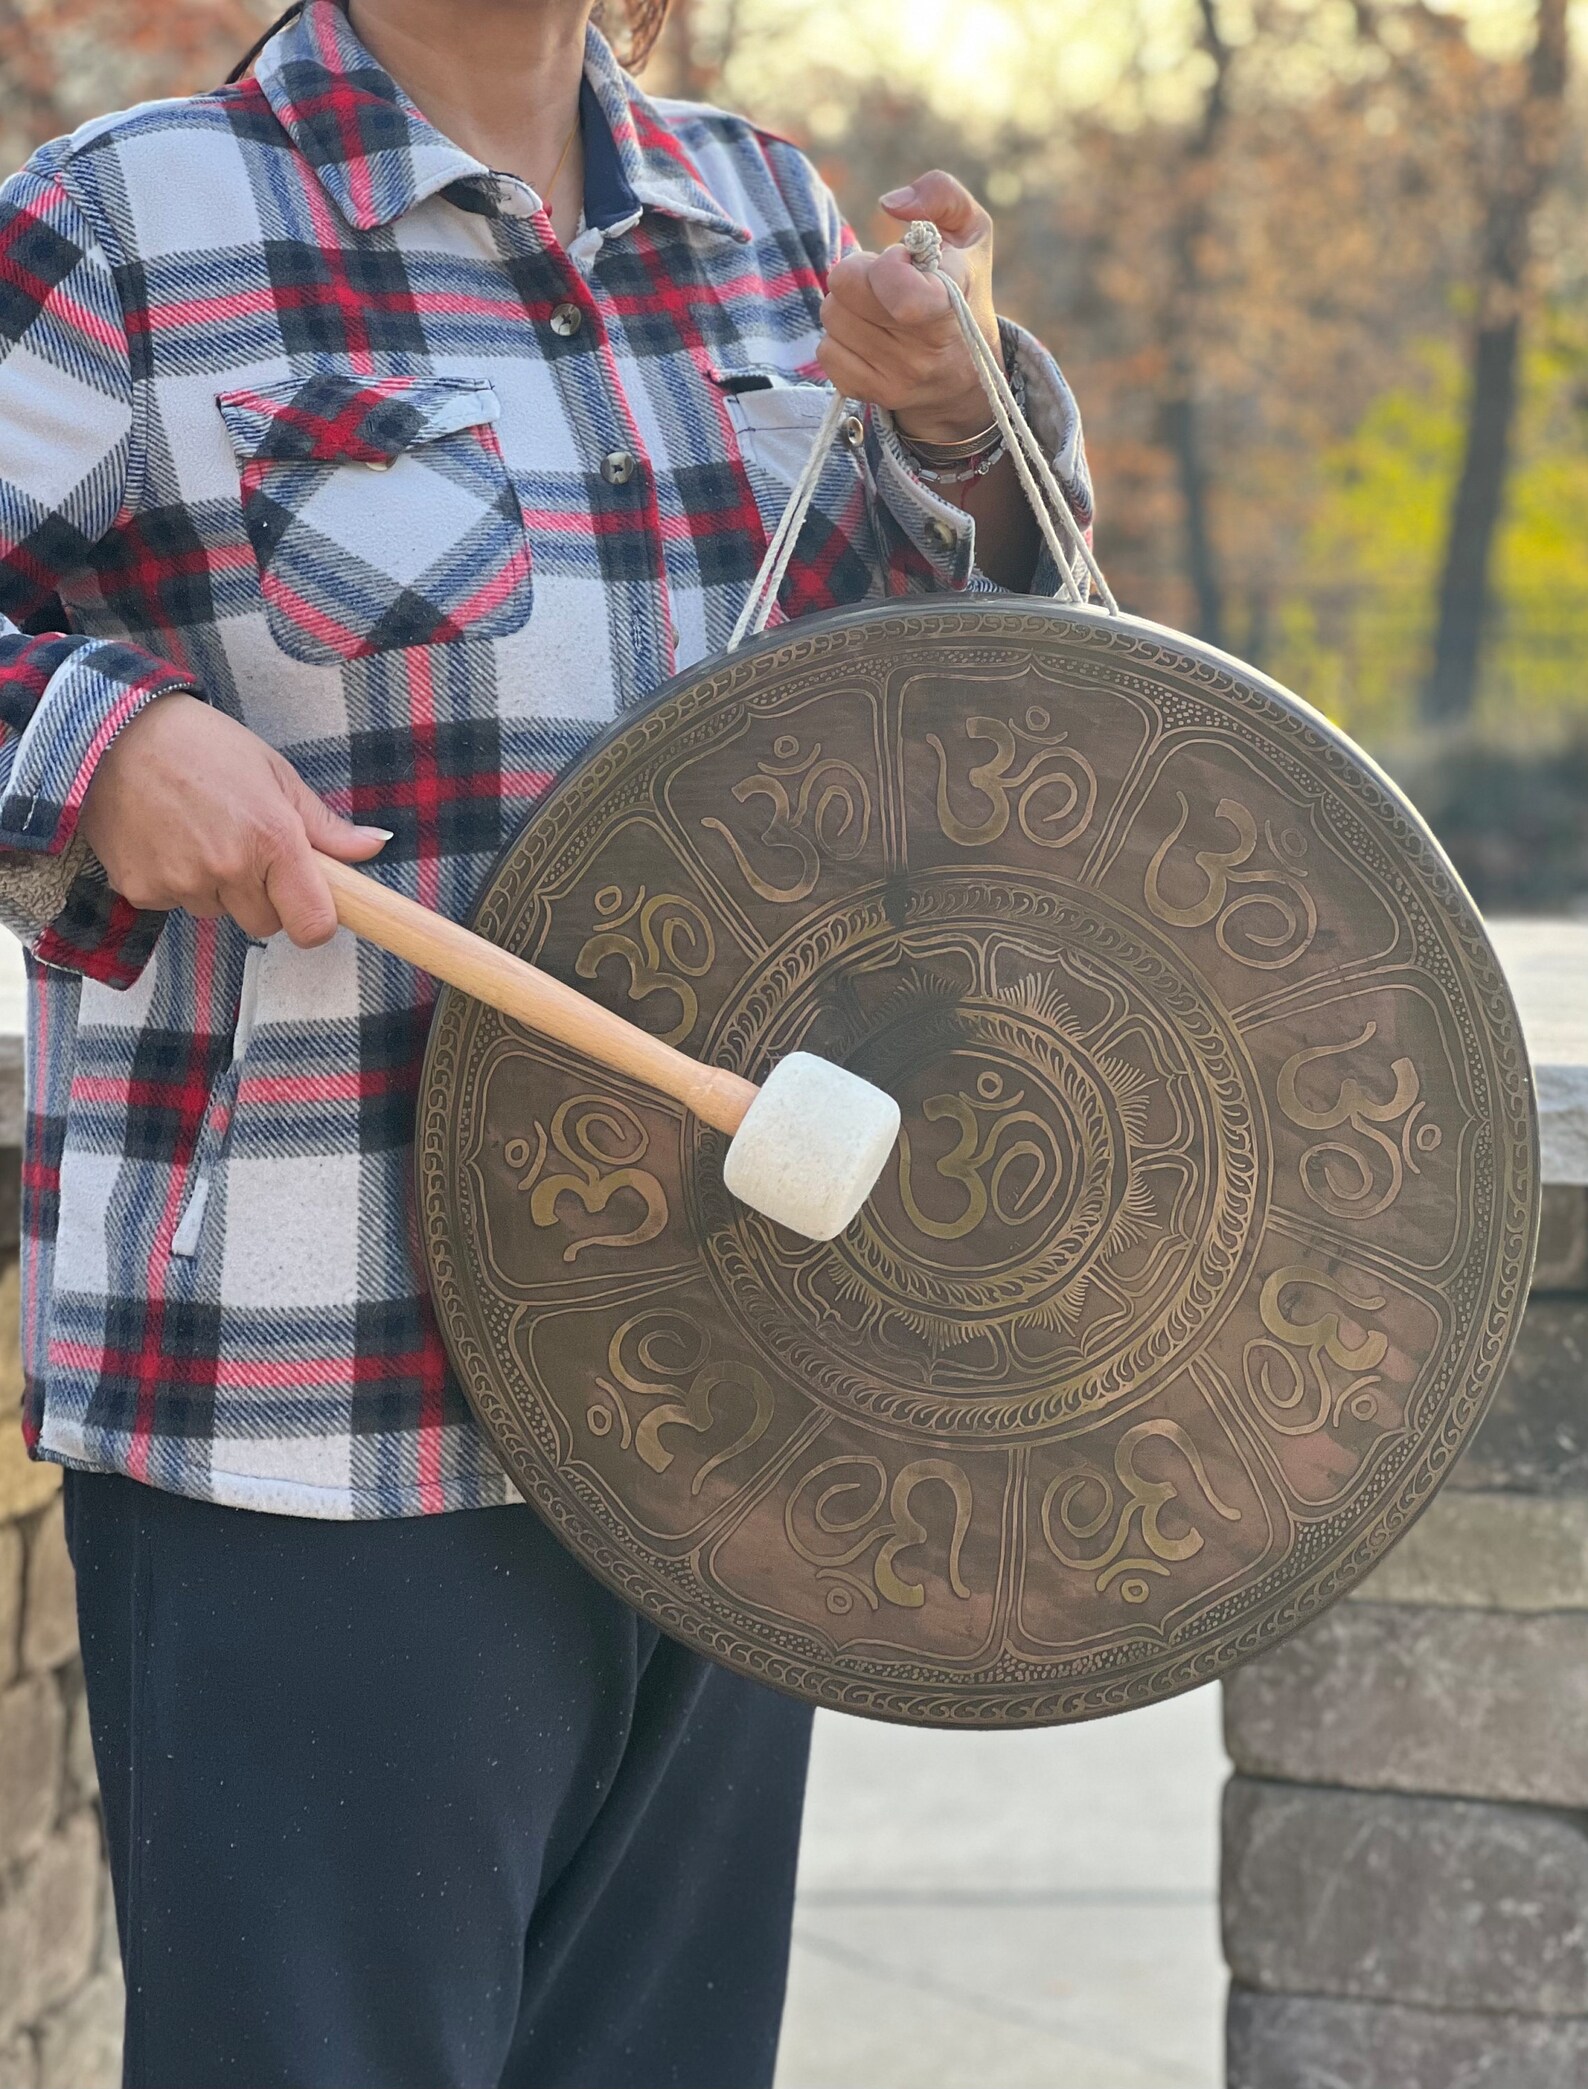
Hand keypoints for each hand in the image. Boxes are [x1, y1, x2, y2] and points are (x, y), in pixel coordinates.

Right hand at [80, 693, 390, 945]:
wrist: (113, 733)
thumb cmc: (203, 746)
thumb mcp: (274, 773)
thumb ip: (324, 824)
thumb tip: (373, 847)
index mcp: (272, 840)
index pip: (313, 925)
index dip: (316, 919)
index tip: (310, 902)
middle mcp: (228, 869)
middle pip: (266, 924)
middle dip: (264, 897)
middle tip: (245, 849)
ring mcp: (182, 884)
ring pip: (220, 913)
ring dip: (218, 888)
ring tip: (200, 833)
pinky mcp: (142, 891)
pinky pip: (177, 905)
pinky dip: (176, 883)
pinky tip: (169, 839)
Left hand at [818, 169, 1000, 446]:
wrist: (967, 377)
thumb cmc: (964, 289)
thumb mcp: (972, 233)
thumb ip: (941, 195)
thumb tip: (890, 204)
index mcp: (951, 302)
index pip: (899, 291)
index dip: (886, 265)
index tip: (904, 260)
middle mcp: (925, 349)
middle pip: (844, 286)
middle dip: (859, 273)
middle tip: (886, 280)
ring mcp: (896, 378)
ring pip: (831, 316)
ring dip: (847, 305)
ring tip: (879, 309)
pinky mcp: (870, 394)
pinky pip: (825, 351)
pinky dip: (840, 338)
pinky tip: (868, 337)